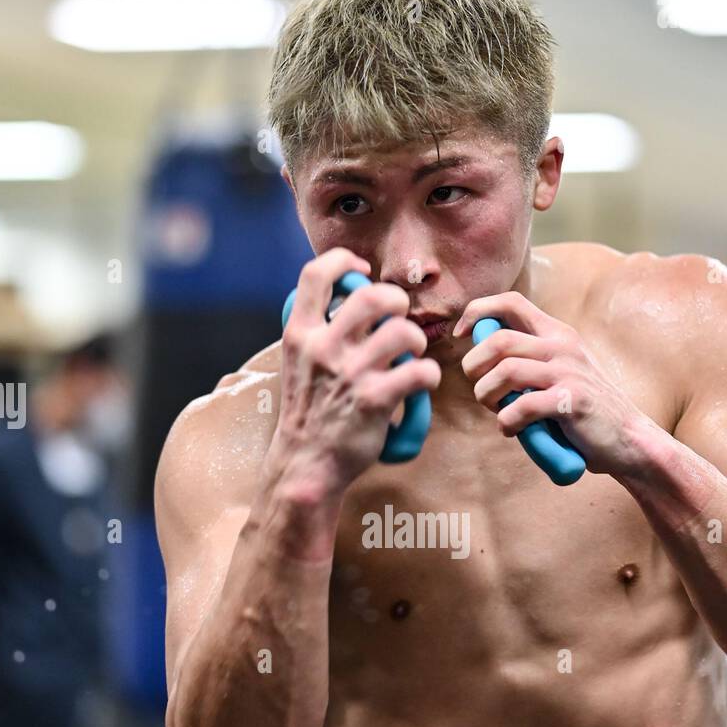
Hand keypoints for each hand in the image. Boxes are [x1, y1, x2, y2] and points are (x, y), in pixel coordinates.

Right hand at [276, 249, 441, 494]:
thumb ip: (317, 333)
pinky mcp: (375, 400)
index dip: (344, 261)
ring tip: (411, 356)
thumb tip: (347, 300)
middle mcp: (323, 348)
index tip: (360, 269)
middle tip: (398, 319)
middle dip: (396, 301)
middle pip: (372, 294)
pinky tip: (420, 384)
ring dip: (416, 340)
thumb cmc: (309, 413)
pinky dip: (428, 376)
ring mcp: (350, 373)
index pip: (315, 274)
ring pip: (404, 332)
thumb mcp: (298, 364)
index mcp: (300, 334)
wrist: (306, 465)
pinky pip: (420, 372)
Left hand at [454, 291, 656, 478]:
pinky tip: (512, 430)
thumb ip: (528, 360)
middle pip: (497, 340)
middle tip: (482, 391)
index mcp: (557, 334)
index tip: (461, 335)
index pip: (510, 302)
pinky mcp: (571, 402)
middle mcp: (563, 346)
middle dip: (474, 367)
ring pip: (504, 372)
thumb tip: (479, 355)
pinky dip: (506, 422)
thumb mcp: (559, 372)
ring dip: (487, 396)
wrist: (628, 440)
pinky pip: (520, 407)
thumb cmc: (584, 411)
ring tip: (496, 412)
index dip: (477, 312)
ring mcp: (568, 373)